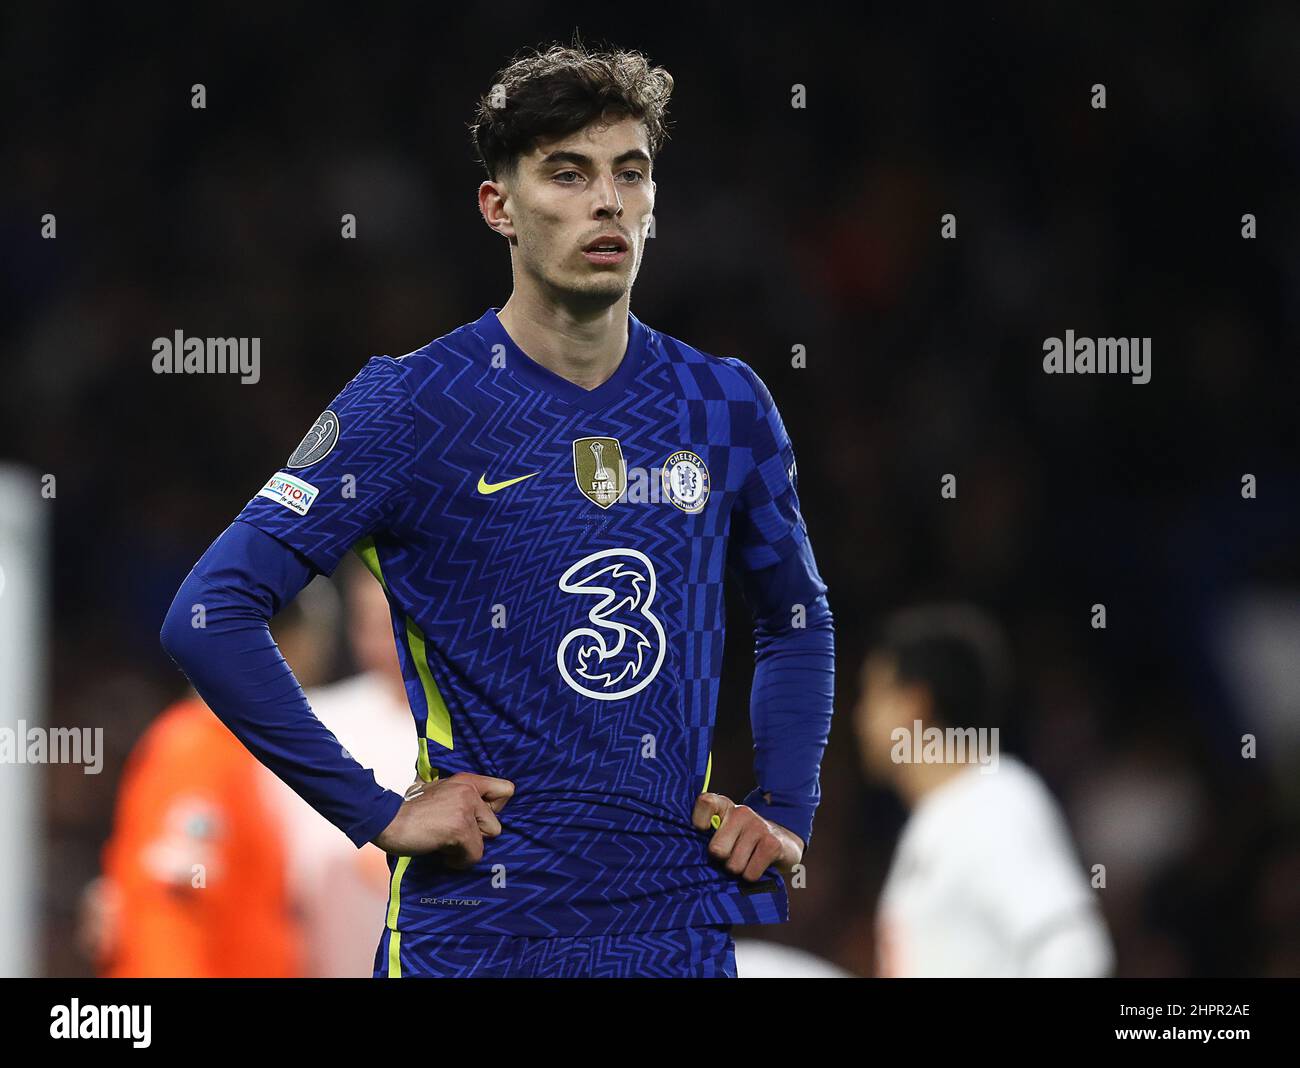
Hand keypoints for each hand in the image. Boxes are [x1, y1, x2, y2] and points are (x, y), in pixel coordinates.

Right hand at [372, 772, 514, 866]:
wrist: (385, 819)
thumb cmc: (409, 811)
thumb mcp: (440, 793)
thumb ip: (461, 799)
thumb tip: (481, 816)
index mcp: (466, 780)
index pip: (507, 789)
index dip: (495, 810)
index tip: (476, 819)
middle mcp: (469, 790)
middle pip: (495, 825)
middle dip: (475, 836)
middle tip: (451, 834)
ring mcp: (465, 809)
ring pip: (485, 842)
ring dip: (465, 849)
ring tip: (443, 842)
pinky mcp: (460, 828)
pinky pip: (474, 854)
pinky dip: (457, 861)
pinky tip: (440, 852)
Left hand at [692, 792, 803, 879]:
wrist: (784, 841)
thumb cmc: (745, 841)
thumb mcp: (725, 831)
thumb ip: (707, 835)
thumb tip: (689, 853)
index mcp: (724, 806)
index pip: (705, 802)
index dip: (699, 822)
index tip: (703, 832)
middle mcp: (741, 812)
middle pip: (716, 849)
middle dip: (723, 860)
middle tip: (733, 855)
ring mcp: (758, 826)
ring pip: (733, 865)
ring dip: (739, 870)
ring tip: (747, 860)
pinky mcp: (772, 843)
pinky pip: (750, 873)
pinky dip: (752, 876)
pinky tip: (759, 865)